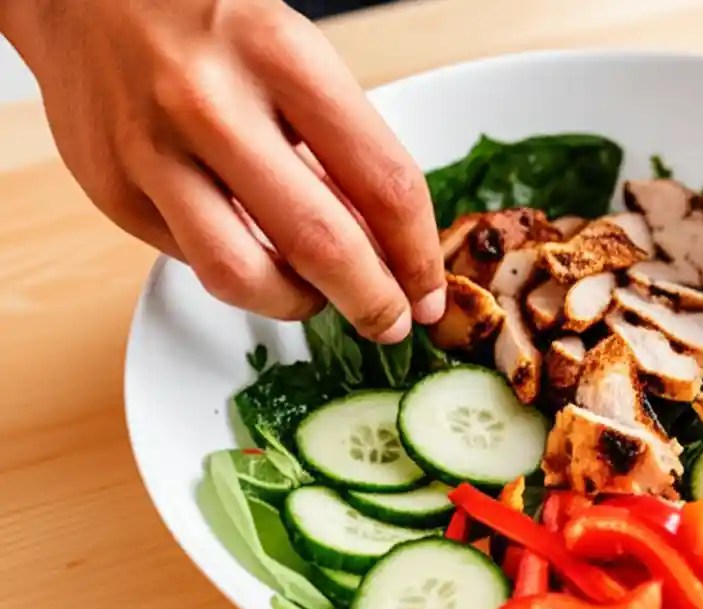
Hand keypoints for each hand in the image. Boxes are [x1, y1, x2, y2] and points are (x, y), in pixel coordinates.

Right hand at [1, 0, 444, 340]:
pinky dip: (236, 273)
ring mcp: (150, 152)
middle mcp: (210, 104)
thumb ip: (340, 141)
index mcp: (280, 55)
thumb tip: (390, 245)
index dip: (418, 253)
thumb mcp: (293, 53)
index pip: (382, 181)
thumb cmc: (209, 23)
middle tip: (392, 322)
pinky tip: (255, 253)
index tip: (429, 289)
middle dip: (372, 301)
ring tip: (318, 297)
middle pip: (320, 243)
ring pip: (242, 276)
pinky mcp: (111, 191)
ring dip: (297, 304)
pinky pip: (191, 262)